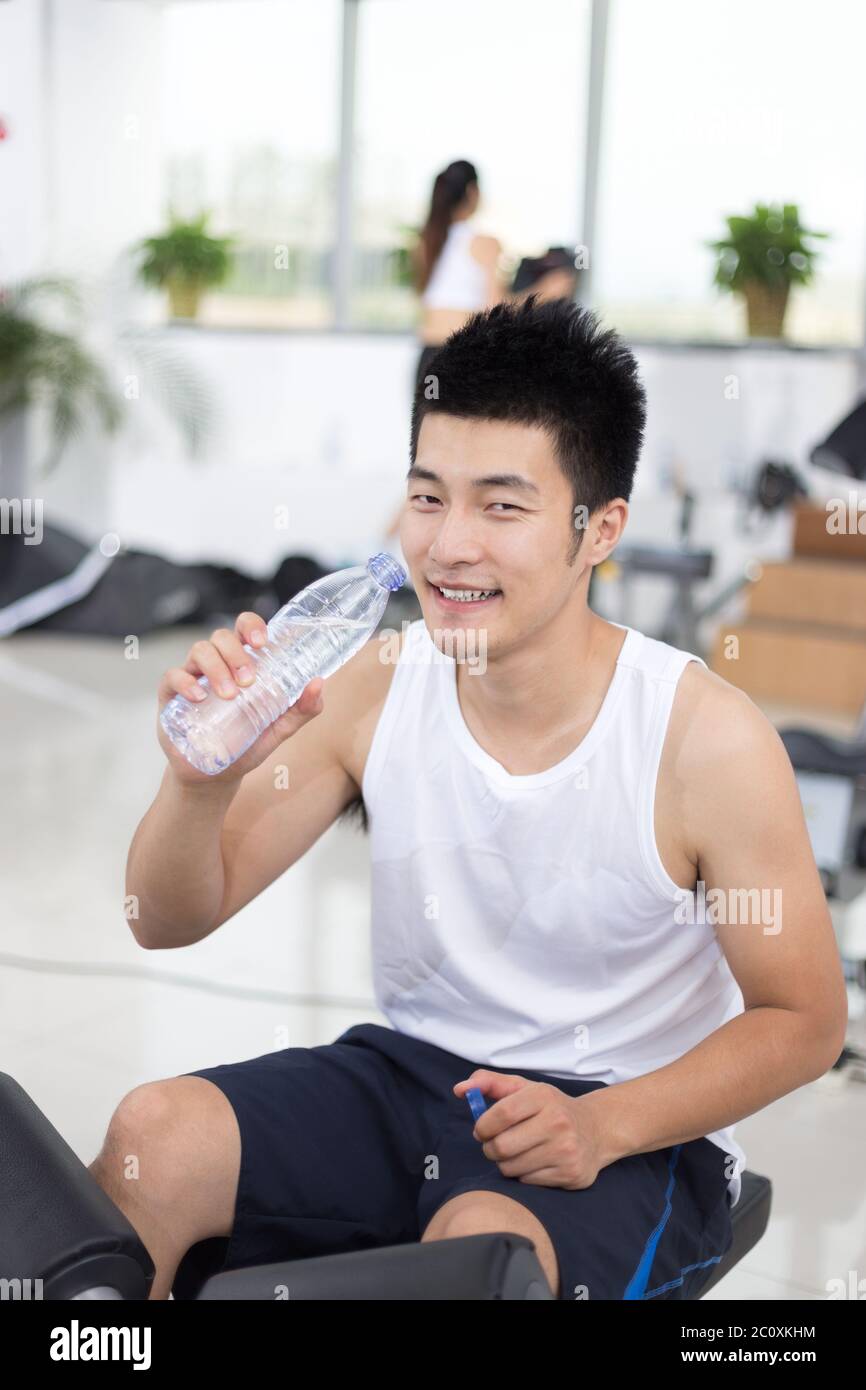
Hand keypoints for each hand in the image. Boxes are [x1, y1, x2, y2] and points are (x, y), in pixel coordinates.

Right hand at [156, 610, 324, 785]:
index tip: (262, 641)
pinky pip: (172, 676)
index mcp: (242, 664)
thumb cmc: (246, 746)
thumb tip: (318, 683)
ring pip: (199, 651)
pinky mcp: (171, 696)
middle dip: (237, 653)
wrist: (214, 777)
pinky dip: (186, 682)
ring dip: (217, 668)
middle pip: (221, 637)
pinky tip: (199, 698)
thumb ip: (301, 709)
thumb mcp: (278, 729)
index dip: (251, 625)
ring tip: (230, 695)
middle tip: (249, 680)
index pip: (243, 630)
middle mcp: (217, 665)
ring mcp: (192, 678)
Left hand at [453, 1070, 610, 1189]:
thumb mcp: (524, 1088)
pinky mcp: (571, 1174)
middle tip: (496, 1144)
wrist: (596, 1129)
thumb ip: (489, 1083)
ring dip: (506, 1163)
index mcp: (543, 1096)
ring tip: (517, 1152)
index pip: (501, 1114)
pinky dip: (524, 1174)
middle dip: (490, 1148)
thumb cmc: (550, 1108)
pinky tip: (536, 1162)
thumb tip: (459, 1090)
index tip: (481, 1130)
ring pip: (512, 1167)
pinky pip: (528, 1181)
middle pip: (502, 1146)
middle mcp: (558, 1122)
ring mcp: (566, 1150)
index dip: (482, 1126)